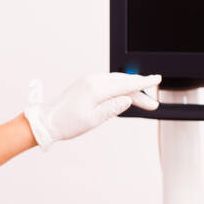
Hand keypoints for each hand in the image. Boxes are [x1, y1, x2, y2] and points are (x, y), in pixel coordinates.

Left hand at [23, 72, 161, 147]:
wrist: (46, 121)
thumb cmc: (66, 124)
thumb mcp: (92, 120)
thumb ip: (111, 109)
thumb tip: (127, 100)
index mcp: (95, 89)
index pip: (125, 84)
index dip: (143, 83)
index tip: (157, 80)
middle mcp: (93, 81)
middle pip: (123, 82)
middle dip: (140, 89)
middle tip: (153, 102)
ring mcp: (88, 81)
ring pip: (116, 81)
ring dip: (130, 89)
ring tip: (143, 100)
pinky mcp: (85, 84)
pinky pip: (108, 82)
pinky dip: (120, 87)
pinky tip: (125, 95)